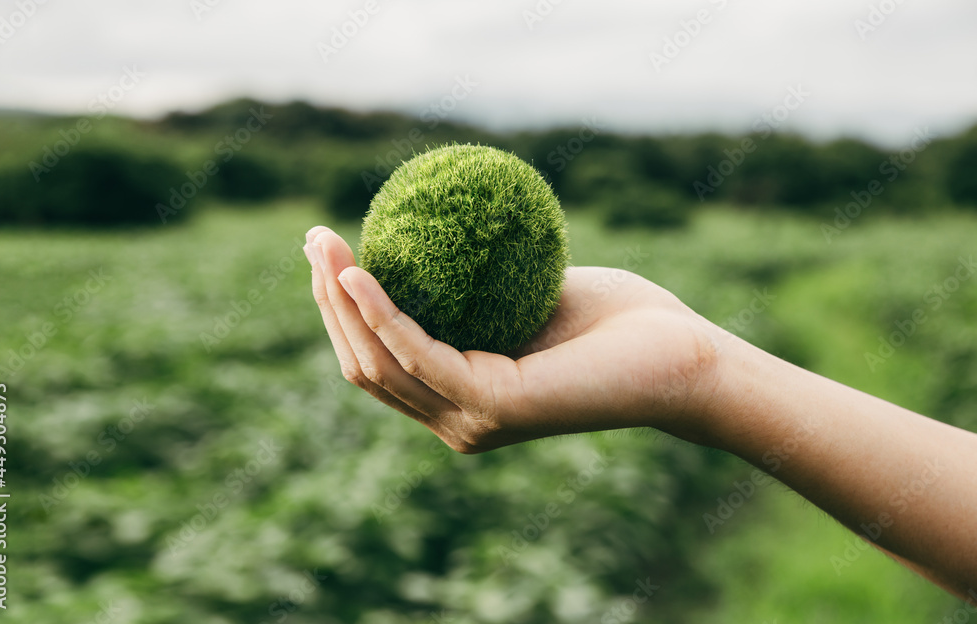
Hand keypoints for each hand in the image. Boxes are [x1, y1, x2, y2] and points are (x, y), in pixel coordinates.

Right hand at [304, 226, 721, 452]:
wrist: (681, 356)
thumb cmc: (615, 324)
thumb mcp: (524, 297)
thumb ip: (473, 288)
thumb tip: (429, 239)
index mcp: (459, 399)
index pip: (378, 361)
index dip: (341, 311)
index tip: (327, 252)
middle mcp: (456, 420)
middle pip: (365, 364)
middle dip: (327, 302)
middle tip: (313, 239)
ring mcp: (471, 421)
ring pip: (379, 363)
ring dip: (341, 301)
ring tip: (324, 244)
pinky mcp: (493, 408)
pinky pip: (420, 354)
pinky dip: (383, 313)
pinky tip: (361, 272)